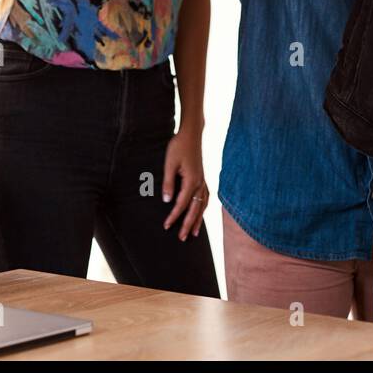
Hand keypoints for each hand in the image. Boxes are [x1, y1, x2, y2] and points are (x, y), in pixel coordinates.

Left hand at [162, 121, 207, 239]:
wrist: (191, 134)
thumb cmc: (178, 147)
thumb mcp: (169, 163)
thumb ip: (168, 183)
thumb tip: (167, 201)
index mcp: (191, 181)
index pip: (181, 204)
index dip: (174, 216)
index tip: (166, 226)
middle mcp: (200, 183)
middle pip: (194, 209)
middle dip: (188, 224)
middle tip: (182, 238)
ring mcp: (203, 181)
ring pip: (202, 205)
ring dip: (198, 219)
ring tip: (195, 233)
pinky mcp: (202, 178)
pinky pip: (206, 198)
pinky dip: (203, 208)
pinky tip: (201, 212)